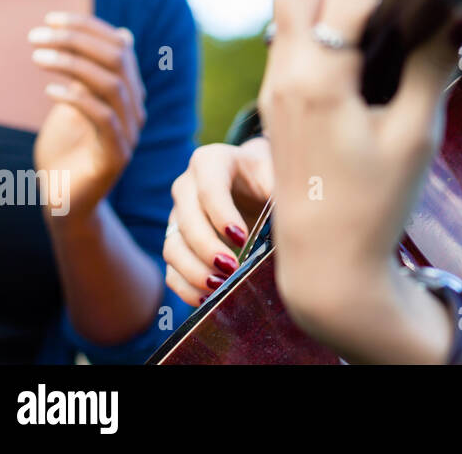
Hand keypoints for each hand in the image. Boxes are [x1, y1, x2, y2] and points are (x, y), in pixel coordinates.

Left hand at [30, 13, 146, 220]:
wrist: (64, 200)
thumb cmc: (67, 150)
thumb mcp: (76, 102)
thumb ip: (90, 73)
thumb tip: (123, 33)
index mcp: (129, 92)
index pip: (118, 47)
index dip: (88, 27)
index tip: (51, 18)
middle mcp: (136, 108)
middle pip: (118, 59)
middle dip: (77, 40)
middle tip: (37, 34)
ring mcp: (130, 132)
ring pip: (112, 83)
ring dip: (72, 64)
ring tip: (37, 55)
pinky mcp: (116, 155)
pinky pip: (102, 117)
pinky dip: (76, 98)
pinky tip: (49, 89)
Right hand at [164, 137, 273, 305]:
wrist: (252, 179)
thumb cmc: (267, 174)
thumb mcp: (276, 171)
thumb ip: (280, 186)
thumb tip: (290, 213)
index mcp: (211, 162)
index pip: (209, 188)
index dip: (222, 215)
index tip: (242, 238)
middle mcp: (186, 186)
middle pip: (187, 220)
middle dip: (207, 248)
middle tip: (231, 269)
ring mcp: (177, 215)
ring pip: (173, 246)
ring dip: (193, 271)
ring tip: (219, 287)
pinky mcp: (176, 240)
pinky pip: (170, 267)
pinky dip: (184, 285)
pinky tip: (205, 298)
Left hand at [257, 0, 458, 341]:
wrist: (327, 265)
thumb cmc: (376, 206)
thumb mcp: (416, 136)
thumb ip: (432, 66)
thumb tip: (457, 13)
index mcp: (319, 82)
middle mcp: (285, 75)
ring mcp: (275, 86)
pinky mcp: (279, 98)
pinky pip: (294, 31)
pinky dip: (327, 12)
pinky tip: (371, 33)